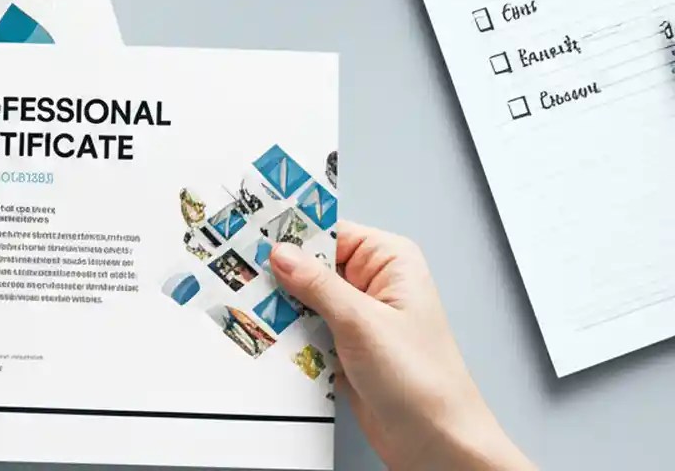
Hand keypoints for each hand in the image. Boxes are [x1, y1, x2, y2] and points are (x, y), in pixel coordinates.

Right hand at [270, 221, 533, 470]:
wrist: (435, 442)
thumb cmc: (421, 381)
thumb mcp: (362, 323)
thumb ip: (317, 285)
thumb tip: (281, 254)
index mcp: (390, 262)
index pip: (331, 232)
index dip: (292, 235)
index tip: (251, 235)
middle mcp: (375, 284)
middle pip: (314, 265)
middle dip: (280, 274)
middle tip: (239, 275)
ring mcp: (359, 316)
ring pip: (305, 299)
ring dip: (281, 308)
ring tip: (246, 307)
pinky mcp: (345, 346)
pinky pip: (307, 329)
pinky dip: (287, 334)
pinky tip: (265, 335)